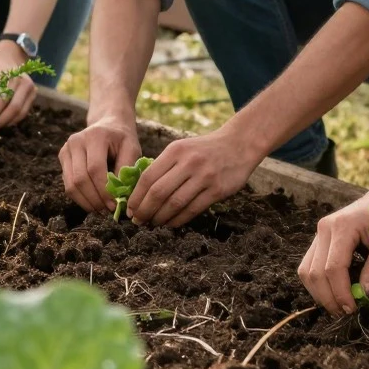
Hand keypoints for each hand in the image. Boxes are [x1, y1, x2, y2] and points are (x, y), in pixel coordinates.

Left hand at [0, 40, 37, 127]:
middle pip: (12, 108)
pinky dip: (13, 120)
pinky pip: (24, 112)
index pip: (0, 99)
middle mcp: (23, 82)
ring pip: (19, 112)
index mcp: (10, 76)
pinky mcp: (33, 95)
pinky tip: (3, 121)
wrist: (9, 59)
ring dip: (6, 122)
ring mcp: (31, 89)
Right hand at [60, 116, 141, 214]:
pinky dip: (80, 198)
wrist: (108, 124)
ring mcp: (66, 149)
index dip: (103, 190)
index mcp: (95, 136)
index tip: (114, 204)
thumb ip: (126, 169)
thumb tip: (120, 196)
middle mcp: (76, 141)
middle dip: (94, 199)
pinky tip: (93, 201)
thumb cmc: (122, 139)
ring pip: (70, 185)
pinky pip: (67, 184)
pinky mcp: (62, 158)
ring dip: (86, 201)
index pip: (94, 168)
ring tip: (100, 208)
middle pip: (80, 179)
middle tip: (108, 210)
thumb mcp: (132, 149)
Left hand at [126, 127, 265, 226]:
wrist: (238, 144)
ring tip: (153, 223)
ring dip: (160, 218)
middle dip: (144, 210)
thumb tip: (139, 192)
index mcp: (175, 151)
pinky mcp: (217, 190)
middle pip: (158, 192)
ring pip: (175, 203)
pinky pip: (192, 210)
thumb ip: (163, 166)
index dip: (136, 196)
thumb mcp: (181, 148)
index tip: (130, 209)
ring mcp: (204, 177)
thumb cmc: (203, 150)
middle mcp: (189, 162)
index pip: (148, 177)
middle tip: (138, 221)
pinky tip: (170, 223)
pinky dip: (178, 220)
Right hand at [299, 184, 368, 317]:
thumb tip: (365, 294)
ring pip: (307, 270)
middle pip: (314, 272)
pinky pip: (310, 264)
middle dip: (328, 297)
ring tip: (340, 306)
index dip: (341, 293)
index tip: (354, 309)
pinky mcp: (321, 237)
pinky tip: (336, 292)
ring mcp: (320, 231)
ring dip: (320, 292)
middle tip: (346, 312)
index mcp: (342, 227)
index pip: (333, 268)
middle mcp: (325, 228)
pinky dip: (319, 282)